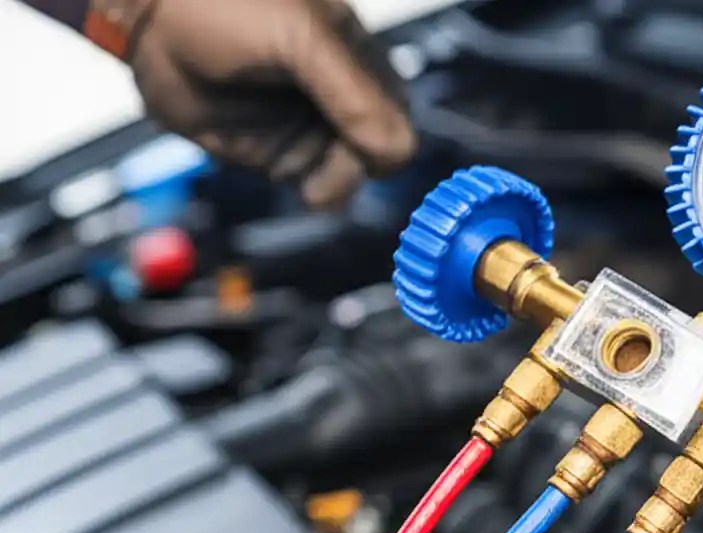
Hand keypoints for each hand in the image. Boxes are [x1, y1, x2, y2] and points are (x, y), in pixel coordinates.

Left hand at [101, 0, 416, 207]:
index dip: (385, 139)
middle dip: (361, 165)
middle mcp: (337, 98)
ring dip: (334, 183)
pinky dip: (310, 190)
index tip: (360, 144)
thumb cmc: (227, 4)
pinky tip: (301, 183)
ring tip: (314, 182)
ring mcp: (305, 126)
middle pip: (376, 154)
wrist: (150, 12)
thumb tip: (395, 153)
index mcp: (359, 62)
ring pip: (344, 176)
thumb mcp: (304, 39)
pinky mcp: (271, 151)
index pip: (399, 117)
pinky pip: (305, 183)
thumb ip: (354, 95)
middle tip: (336, 162)